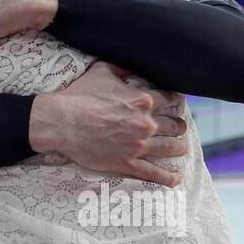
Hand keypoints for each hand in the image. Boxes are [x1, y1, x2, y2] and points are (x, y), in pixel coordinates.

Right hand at [29, 62, 187, 186]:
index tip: (176, 103)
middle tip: (178, 126)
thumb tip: (132, 65)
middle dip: (178, 125)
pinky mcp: (128, 162)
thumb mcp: (101, 72)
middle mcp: (146, 123)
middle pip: (174, 125)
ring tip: (181, 147)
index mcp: (143, 100)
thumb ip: (122, 68)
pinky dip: (168, 177)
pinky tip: (176, 178)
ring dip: (179, 147)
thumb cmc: (79, 95)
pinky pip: (154, 173)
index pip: (170, 99)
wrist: (62, 122)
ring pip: (170, 147)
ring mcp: (139, 145)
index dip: (175, 100)